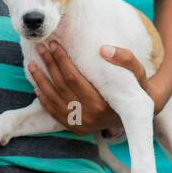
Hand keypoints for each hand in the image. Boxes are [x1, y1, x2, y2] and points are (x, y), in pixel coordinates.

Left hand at [29, 41, 162, 135]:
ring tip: (32, 63)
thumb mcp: (138, 73)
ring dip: (41, 80)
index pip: (74, 78)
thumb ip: (126, 59)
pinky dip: (44, 99)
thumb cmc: (137, 89)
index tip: (54, 44)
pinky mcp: (76, 128)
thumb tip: (103, 49)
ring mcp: (81, 124)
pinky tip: (37, 85)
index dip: (61, 60)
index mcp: (102, 103)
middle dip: (49, 65)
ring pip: (54, 100)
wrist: (138, 114)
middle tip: (41, 47)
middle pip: (61, 87)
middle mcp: (89, 116)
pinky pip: (55, 113)